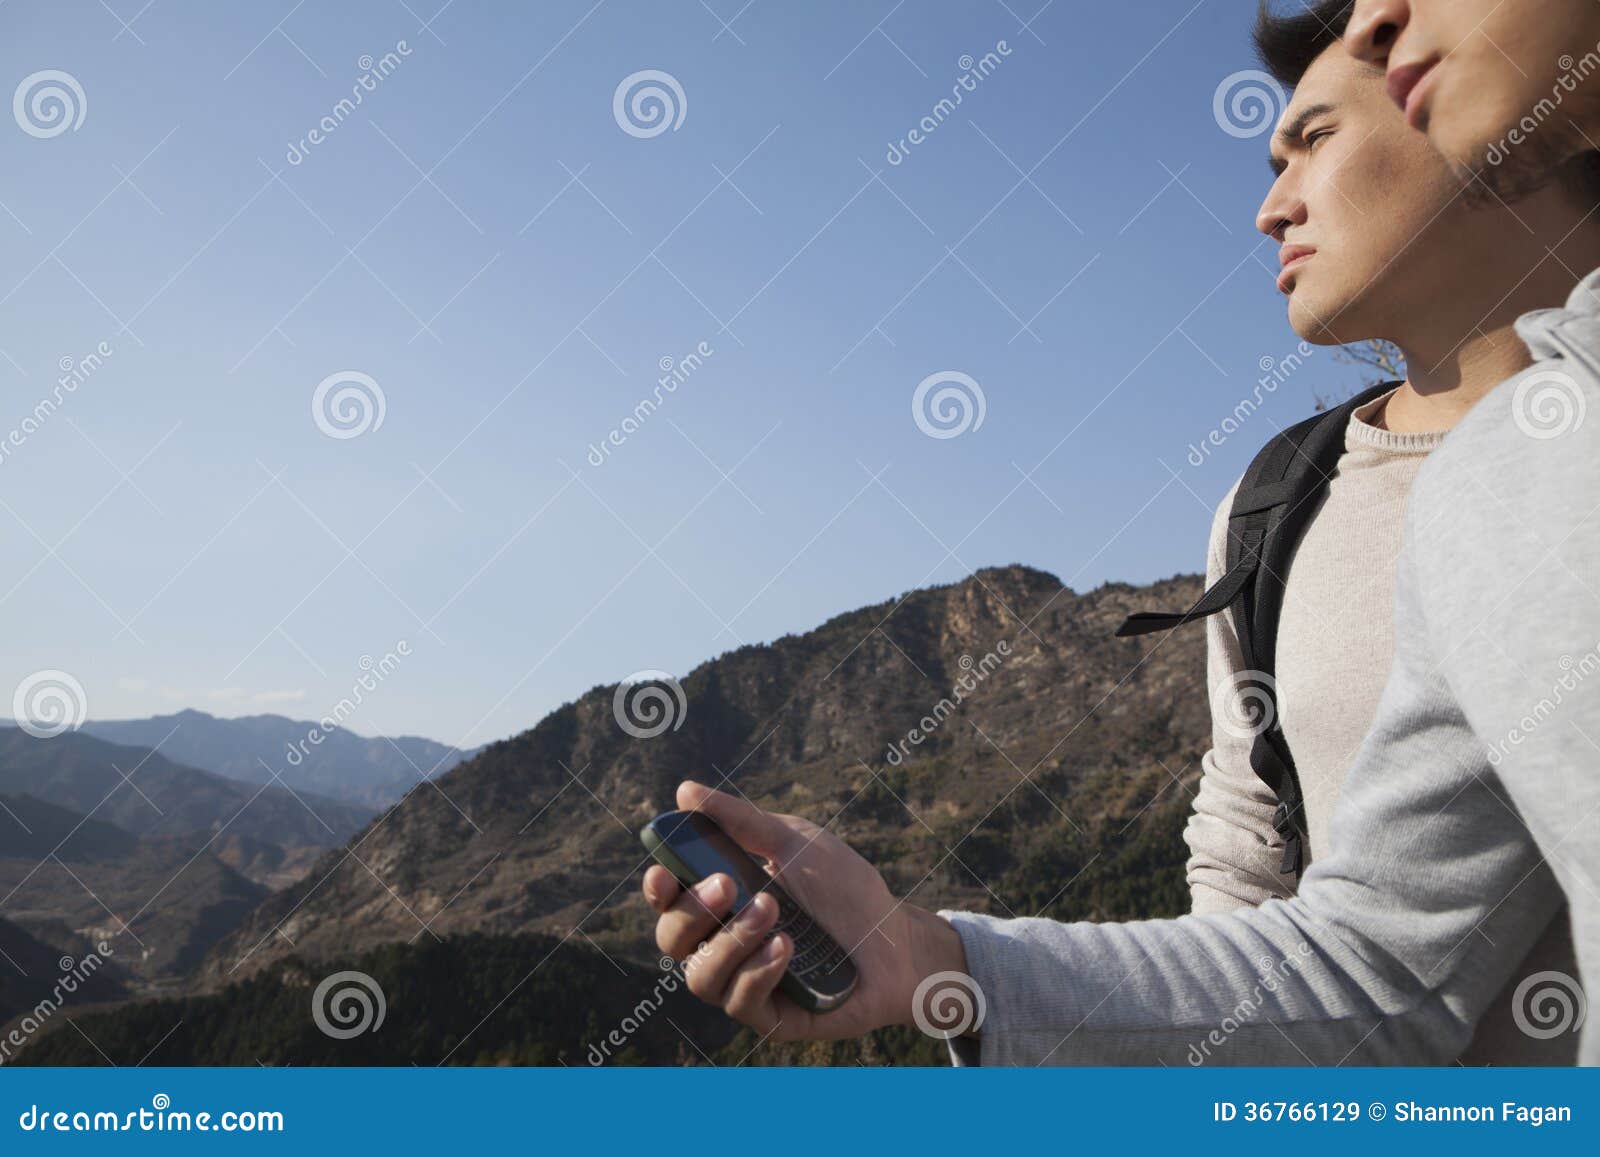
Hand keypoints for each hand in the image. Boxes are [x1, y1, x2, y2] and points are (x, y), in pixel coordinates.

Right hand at [643, 780, 965, 1041]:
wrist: (896, 935)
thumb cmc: (842, 887)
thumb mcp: (792, 841)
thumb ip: (740, 820)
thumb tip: (684, 790)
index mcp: (721, 904)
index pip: (669, 902)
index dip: (657, 890)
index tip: (662, 871)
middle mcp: (723, 946)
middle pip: (672, 941)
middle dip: (693, 912)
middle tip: (729, 884)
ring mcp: (744, 984)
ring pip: (700, 976)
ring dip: (731, 940)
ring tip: (772, 910)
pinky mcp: (771, 1017)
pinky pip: (740, 1002)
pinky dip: (758, 971)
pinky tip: (786, 946)